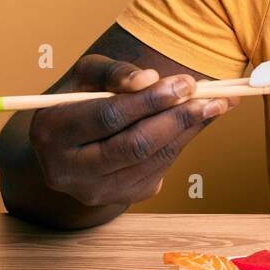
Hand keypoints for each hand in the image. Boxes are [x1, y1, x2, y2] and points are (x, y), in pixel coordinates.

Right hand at [27, 54, 238, 207]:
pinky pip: (160, 168)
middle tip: (211, 95)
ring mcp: (94, 190)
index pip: (108, 116)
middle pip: (133, 145)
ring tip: (218, 103)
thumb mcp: (87, 76)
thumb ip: (114, 72)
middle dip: (177, 117)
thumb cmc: (80, 99)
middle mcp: (67, 170)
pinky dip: (183, 141)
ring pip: (153, 159)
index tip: (186, 83)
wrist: (68, 145)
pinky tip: (200, 120)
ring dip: (190, 129)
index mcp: (50, 131)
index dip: (150, 100)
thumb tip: (149, 79)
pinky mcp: (120, 197)